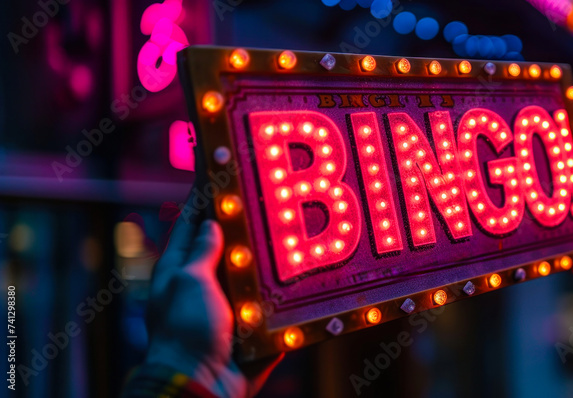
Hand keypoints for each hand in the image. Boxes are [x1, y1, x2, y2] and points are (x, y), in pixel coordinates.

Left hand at [145, 193, 281, 396]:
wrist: (203, 386)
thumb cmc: (185, 333)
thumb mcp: (188, 282)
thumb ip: (202, 252)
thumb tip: (212, 224)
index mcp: (181, 272)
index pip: (193, 226)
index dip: (207, 200)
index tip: (224, 174)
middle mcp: (205, 288)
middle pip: (230, 248)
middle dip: (250, 229)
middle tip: (272, 201)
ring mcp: (231, 310)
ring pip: (258, 278)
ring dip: (274, 264)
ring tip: (297, 235)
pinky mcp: (254, 332)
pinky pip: (276, 310)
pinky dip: (289, 299)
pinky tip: (308, 279)